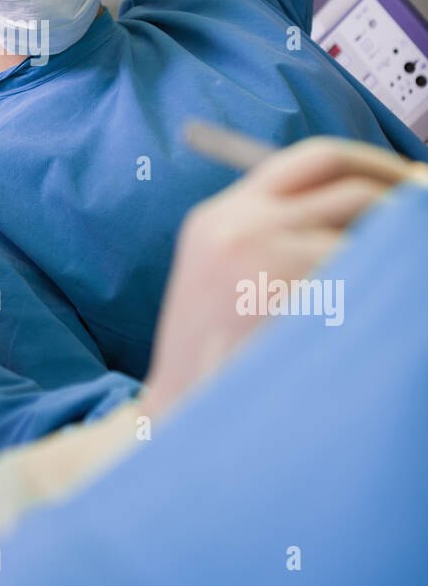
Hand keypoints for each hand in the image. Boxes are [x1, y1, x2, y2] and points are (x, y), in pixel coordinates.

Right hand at [142, 136, 427, 417]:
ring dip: (404, 246)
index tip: (412, 182)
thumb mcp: (230, 282)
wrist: (182, 426)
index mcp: (221, 217)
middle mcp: (237, 224)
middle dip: (406, 194)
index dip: (374, 165)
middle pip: (347, 180)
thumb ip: (282, 235)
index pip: (315, 159)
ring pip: (369, 227)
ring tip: (411, 272)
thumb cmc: (217, 365)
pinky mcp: (286, 291)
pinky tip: (389, 311)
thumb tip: (384, 205)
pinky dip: (390, 288)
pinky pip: (366, 272)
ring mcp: (259, 256)